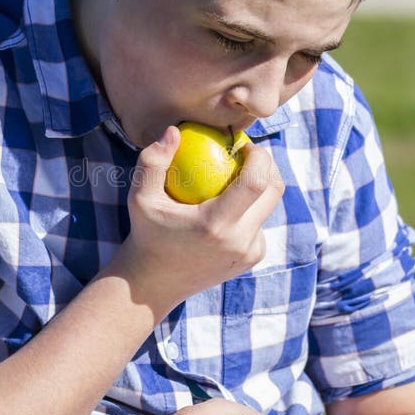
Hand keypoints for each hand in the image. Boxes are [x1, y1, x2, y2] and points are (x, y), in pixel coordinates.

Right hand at [112, 126, 284, 317]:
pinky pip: (260, 223)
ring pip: (269, 207)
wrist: (154, 283)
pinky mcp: (252, 259)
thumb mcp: (140, 198)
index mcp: (216, 225)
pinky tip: (230, 201)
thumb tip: (175, 131)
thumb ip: (152, 162)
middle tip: (246, 153)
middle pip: (274, 192)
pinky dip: (250, 208)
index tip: (245, 144)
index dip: (260, 157)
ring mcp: (250, 253)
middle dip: (267, 165)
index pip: (257, 182)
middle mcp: (240, 242)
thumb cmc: (146, 234)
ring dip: (259, 186)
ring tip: (236, 173)